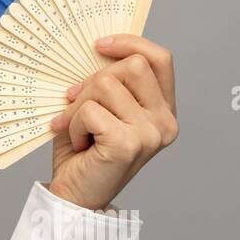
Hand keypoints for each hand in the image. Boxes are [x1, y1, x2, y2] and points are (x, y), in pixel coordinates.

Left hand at [46, 34, 178, 211]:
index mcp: (163, 109)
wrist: (74, 196)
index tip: (99, 46)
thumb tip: (97, 47)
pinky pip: (90, 110)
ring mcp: (151, 134)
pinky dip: (74, 123)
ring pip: (106, 85)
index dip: (130, 43)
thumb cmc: (84, 151)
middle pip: (131, 66)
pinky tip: (79, 142)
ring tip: (78, 129)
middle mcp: (165, 122)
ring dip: (79, 106)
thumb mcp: (100, 107)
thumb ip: (108, 81)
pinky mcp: (129, 144)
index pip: (161, 59)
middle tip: (75, 105)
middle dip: (93, 80)